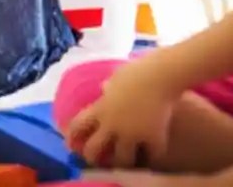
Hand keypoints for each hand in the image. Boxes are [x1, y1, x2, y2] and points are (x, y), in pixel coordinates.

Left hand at [66, 60, 180, 168]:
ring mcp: (131, 134)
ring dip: (123, 162)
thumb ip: (108, 89)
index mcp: (100, 108)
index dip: (72, 137)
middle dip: (93, 157)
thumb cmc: (137, 71)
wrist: (160, 75)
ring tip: (127, 162)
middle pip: (93, 149)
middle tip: (98, 160)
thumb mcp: (115, 79)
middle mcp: (111, 124)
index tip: (72, 144)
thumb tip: (104, 88)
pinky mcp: (153, 138)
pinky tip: (153, 155)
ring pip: (122, 159)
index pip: (77, 126)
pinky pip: (151, 155)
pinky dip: (152, 156)